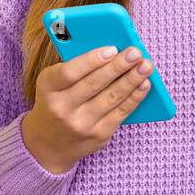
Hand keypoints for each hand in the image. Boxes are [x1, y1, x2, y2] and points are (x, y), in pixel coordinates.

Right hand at [21, 45, 154, 173]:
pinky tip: (144, 84)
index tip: (111, 49)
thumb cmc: (55, 103)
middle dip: (118, 66)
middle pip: (94, 84)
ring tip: (145, 66)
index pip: (69, 72)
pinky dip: (135, 97)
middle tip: (135, 53)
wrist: (49, 145)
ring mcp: (81, 124)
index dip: (91, 60)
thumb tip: (111, 51)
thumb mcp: (53, 84)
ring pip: (111, 98)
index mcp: (48, 88)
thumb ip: (75, 67)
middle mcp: (62, 108)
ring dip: (132, 80)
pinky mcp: (99, 135)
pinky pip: (121, 113)